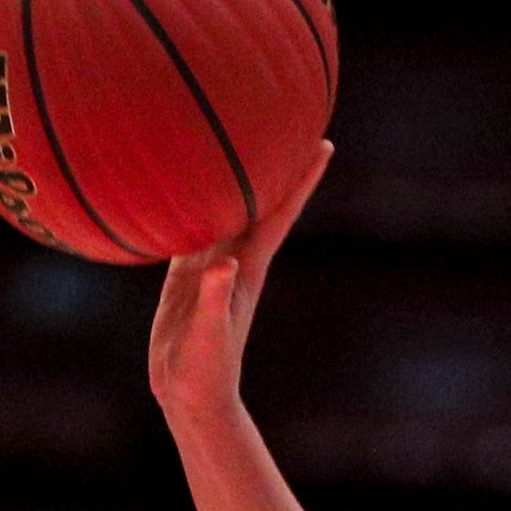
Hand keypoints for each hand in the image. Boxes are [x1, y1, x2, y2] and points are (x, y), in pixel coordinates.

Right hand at [149, 138, 332, 422]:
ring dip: (235, 174)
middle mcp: (235, 257)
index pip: (279, 211)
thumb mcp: (211, 334)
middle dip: (274, 160)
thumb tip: (223, 265)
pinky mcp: (187, 274)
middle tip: (286, 115)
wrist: (193, 395)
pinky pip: (192, 223)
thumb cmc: (206, 370)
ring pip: (225, 205)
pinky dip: (193, 199)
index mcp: (248, 264)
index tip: (323, 141)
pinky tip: (187, 180)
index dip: (301, 178)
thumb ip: (217, 298)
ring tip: (240, 135)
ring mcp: (212, 263)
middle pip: (258, 198)